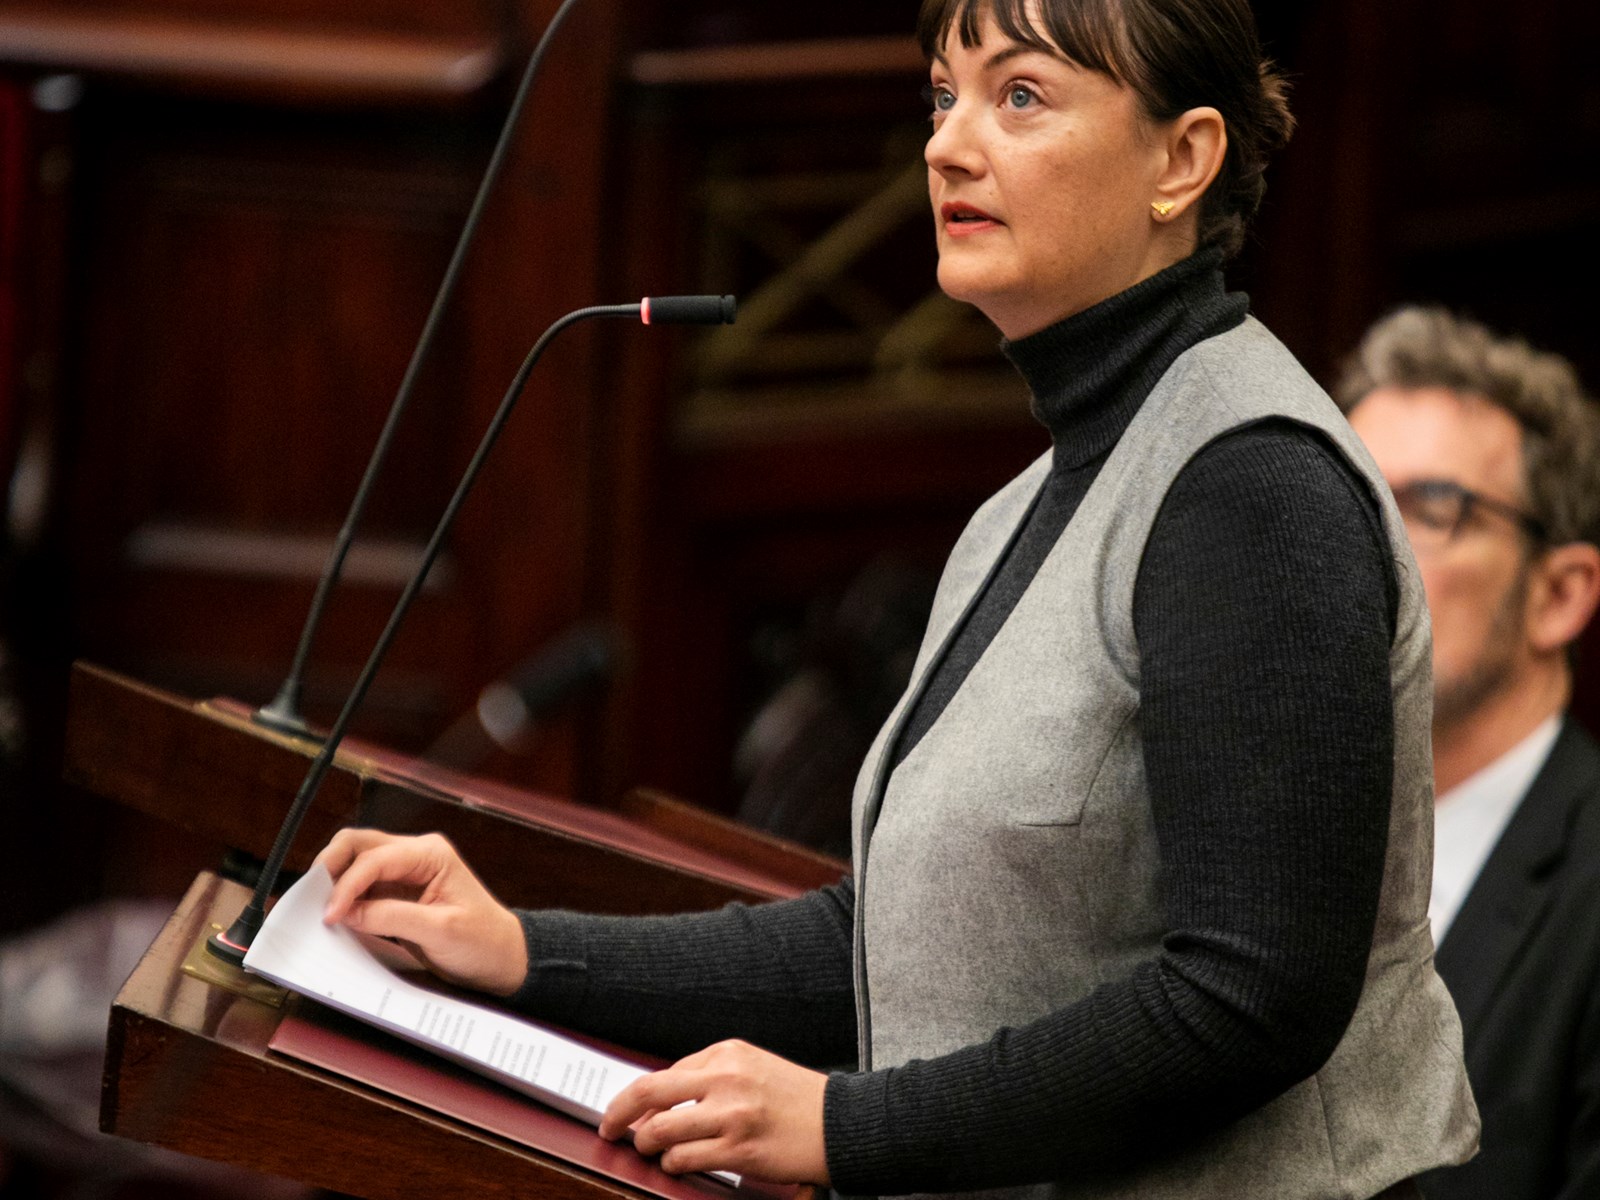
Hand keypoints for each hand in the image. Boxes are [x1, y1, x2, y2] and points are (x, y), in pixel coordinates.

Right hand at [317, 829, 527, 996]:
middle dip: (331, 867)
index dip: (348, 885)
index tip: (330, 914)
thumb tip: (350, 912)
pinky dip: (344, 899)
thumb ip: (392, 917)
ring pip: (355, 862)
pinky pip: (361, 888)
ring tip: (319, 910)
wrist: (502, 959)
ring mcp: (404, 874)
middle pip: (358, 845)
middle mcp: (415, 856)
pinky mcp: (396, 895)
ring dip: (334, 882)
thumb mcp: (441, 931)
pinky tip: (335, 918)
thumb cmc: (483, 941)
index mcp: (431, 854)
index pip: (375, 858)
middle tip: (311, 899)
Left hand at [599, 1040, 829, 1184]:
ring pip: (661, 1130)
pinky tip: (678, 1163)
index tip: (624, 1110)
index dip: (637, 1097)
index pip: (665, 1073)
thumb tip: (661, 1104)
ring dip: (648, 1144)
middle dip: (618, 1113)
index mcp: (727, 1053)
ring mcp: (731, 1114)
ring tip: (651, 1150)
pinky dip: (673, 1164)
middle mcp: (726, 1078)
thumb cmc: (796, 1099)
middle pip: (649, 1092)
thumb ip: (710, 1077)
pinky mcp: (739, 1148)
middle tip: (609, 1128)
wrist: (839, 1123)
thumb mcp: (752, 1068)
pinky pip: (685, 1158)